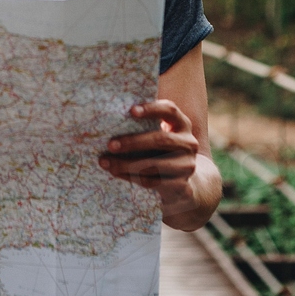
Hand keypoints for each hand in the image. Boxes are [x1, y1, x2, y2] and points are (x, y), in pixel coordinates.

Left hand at [99, 100, 198, 214]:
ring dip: (126, 164)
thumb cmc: (160, 151)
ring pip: (155, 165)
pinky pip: (153, 182)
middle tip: (110, 145)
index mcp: (182, 124)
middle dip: (133, 142)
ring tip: (105, 162)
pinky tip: (116, 173)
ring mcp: (187, 166)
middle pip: (161, 139)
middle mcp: (189, 143)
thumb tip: (109, 115)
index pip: (169, 110)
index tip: (131, 111)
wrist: (181, 184)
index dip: (151, 109)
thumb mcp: (156, 134)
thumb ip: (142, 124)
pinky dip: (131, 177)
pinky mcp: (182, 186)